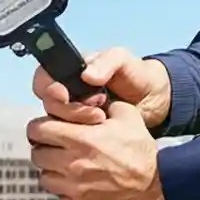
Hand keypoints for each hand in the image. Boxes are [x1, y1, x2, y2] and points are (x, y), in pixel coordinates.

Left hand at [27, 101, 167, 199]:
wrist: (157, 186)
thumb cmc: (141, 151)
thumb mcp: (126, 116)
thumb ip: (102, 104)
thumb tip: (87, 98)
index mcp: (81, 139)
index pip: (37, 130)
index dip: (41, 126)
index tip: (49, 128)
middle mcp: (73, 164)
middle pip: (37, 153)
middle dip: (45, 147)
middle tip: (58, 146)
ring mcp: (74, 188)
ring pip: (44, 176)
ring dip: (52, 169)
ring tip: (68, 165)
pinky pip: (59, 196)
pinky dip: (65, 189)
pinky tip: (80, 182)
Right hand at [31, 47, 171, 127]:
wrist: (155, 100)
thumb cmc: (136, 75)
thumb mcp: (122, 60)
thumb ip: (106, 61)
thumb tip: (86, 75)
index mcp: (71, 72)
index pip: (43, 78)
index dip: (48, 87)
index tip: (65, 94)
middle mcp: (68, 94)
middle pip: (47, 104)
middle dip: (68, 109)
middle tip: (96, 108)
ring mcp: (74, 116)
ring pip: (56, 124)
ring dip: (75, 124)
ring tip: (102, 118)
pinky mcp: (83, 134)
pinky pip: (69, 139)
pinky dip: (80, 137)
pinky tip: (100, 132)